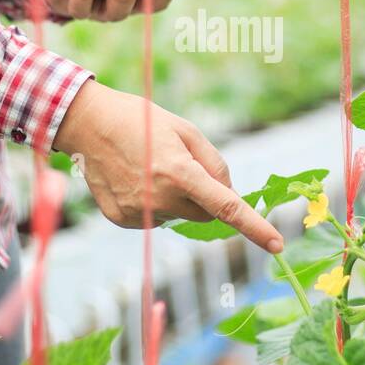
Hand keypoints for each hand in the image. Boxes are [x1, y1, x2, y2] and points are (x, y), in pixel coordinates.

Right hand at [53, 80, 284, 253]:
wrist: (87, 125)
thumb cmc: (141, 120)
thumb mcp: (185, 130)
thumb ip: (214, 163)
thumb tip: (231, 195)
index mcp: (180, 173)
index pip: (227, 208)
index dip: (255, 228)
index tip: (277, 244)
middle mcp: (161, 199)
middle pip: (205, 213)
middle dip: (205, 197)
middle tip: (183, 167)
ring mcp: (140, 213)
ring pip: (179, 217)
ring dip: (177, 199)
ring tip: (152, 168)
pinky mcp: (123, 220)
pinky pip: (155, 219)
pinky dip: (154, 204)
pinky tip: (135, 180)